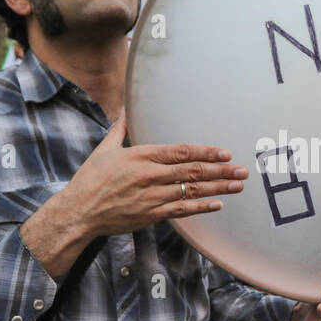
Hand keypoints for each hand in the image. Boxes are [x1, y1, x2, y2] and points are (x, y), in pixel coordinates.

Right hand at [57, 114, 248, 237]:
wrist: (79, 212)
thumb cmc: (91, 180)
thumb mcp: (105, 149)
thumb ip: (120, 128)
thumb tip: (124, 106)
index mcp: (141, 155)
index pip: (181, 152)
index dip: (206, 152)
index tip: (224, 152)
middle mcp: (150, 175)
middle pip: (193, 171)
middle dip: (220, 170)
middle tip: (242, 170)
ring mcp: (152, 196)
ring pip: (191, 190)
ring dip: (218, 188)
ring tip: (237, 185)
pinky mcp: (151, 215)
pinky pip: (182, 210)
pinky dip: (201, 207)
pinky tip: (218, 204)